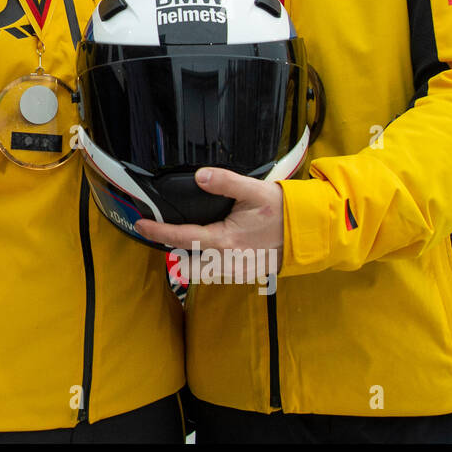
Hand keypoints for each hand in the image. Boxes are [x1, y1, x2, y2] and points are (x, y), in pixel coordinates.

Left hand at [133, 167, 282, 269]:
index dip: (158, 232)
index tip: (141, 225)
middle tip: (163, 239)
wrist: (310, 231)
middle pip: (187, 267)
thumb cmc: (281, 210)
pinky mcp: (248, 275)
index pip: (181, 238)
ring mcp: (238, 271)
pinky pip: (220, 276)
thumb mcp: (254, 190)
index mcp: (224, 240)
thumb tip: (201, 176)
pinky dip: (210, 267)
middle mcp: (228, 261)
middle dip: (172, 257)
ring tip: (184, 246)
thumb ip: (226, 182)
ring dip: (190, 263)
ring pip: (203, 275)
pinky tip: (210, 254)